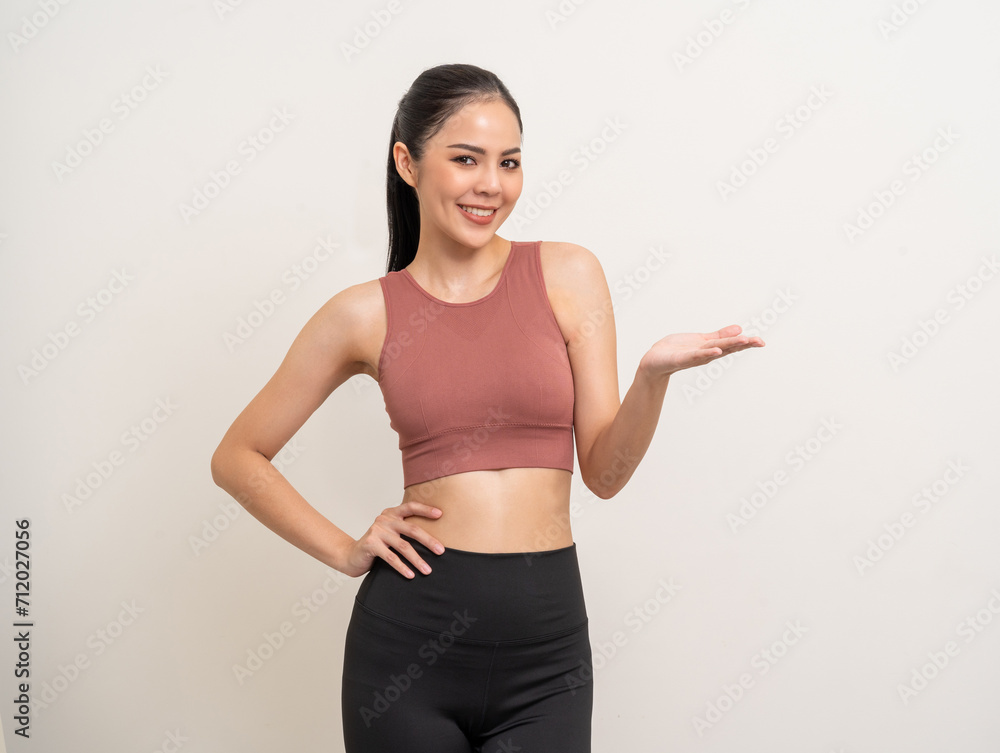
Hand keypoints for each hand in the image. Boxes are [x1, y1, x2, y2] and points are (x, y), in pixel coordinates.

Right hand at [341, 501, 444, 578]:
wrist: (351, 555)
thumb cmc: (376, 545)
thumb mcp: (390, 533)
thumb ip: (404, 530)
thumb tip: (433, 540)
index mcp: (391, 514)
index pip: (410, 507)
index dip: (425, 509)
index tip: (440, 514)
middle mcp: (384, 520)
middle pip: (411, 529)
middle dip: (428, 541)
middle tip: (441, 551)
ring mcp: (377, 531)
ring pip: (403, 546)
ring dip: (417, 560)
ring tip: (427, 570)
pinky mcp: (371, 545)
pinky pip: (391, 558)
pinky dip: (402, 567)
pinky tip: (411, 575)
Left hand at [640, 324, 764, 377]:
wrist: (655, 360)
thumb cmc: (677, 350)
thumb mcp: (702, 340)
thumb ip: (719, 335)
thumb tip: (739, 329)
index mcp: (711, 348)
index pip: (732, 344)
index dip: (746, 343)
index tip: (761, 341)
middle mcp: (705, 354)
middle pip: (727, 347)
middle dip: (742, 344)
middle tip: (758, 341)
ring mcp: (694, 357)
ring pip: (714, 350)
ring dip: (728, 346)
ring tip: (743, 341)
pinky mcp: (681, 359)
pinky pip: (695, 355)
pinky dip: (706, 353)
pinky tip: (716, 350)